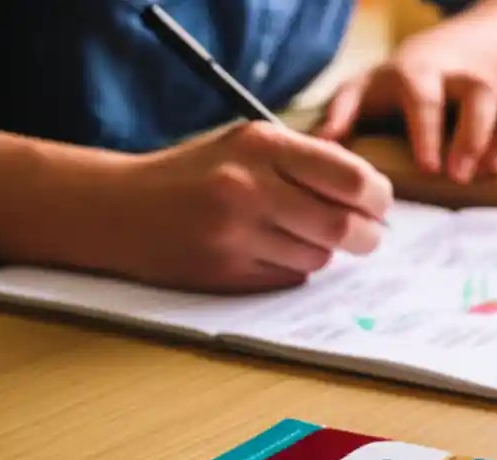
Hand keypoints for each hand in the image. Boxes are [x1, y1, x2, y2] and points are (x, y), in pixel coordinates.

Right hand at [102, 122, 392, 292]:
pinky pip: (289, 277)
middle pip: (343, 226)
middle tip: (367, 236)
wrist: (116, 209)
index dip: (377, 197)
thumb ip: (307, 162)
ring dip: (322, 252)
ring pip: (319, 257)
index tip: (379, 204)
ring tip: (296, 236)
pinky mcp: (227, 272)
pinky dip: (292, 268)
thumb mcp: (246, 145)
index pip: (351, 178)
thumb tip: (374, 195)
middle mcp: (249, 186)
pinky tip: (266, 251)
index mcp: (261, 145)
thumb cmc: (194, 174)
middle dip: (367, 236)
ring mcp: (236, 233)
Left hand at [313, 57, 496, 182]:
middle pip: (479, 92)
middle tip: (464, 175)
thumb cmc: (400, 85)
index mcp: (421, 73)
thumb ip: (343, 111)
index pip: (424, 95)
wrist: (452, 54)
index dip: (427, 130)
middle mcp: (463, 77)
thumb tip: (323, 141)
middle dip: (475, 134)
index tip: (429, 168)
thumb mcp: (366, 89)